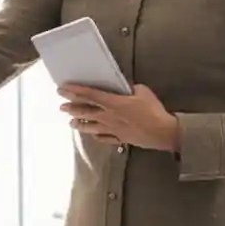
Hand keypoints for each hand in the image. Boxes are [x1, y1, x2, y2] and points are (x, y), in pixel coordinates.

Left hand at [58, 84, 179, 151]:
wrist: (163, 132)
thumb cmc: (153, 111)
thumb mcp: (143, 92)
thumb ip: (130, 88)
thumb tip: (124, 87)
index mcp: (113, 103)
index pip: (89, 95)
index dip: (74, 91)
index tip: (62, 89)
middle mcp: (108, 117)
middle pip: (85, 111)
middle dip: (72, 108)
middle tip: (61, 106)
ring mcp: (112, 129)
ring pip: (91, 127)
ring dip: (79, 124)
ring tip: (70, 122)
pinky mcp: (119, 138)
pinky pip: (104, 138)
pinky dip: (96, 136)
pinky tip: (92, 135)